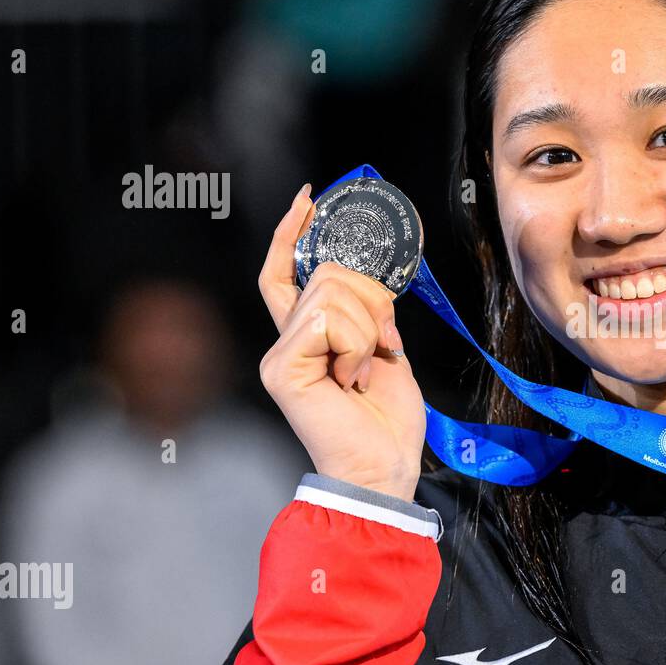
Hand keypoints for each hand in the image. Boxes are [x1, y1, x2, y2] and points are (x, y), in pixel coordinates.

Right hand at [257, 183, 426, 500]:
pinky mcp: (282, 368)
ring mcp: (280, 354)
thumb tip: (369, 275)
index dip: (291, 232)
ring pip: (332, 293)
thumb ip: (365, 311)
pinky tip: (354, 379)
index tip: (309, 198)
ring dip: (368, 329)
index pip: (285, 270)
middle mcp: (285, 340)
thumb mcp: (383, 348)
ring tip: (366, 370)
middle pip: (325, 273)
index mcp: (307, 335)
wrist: (383, 466)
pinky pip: (328, 321)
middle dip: (371, 300)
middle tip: (384, 345)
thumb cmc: (386, 418)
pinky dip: (357, 345)